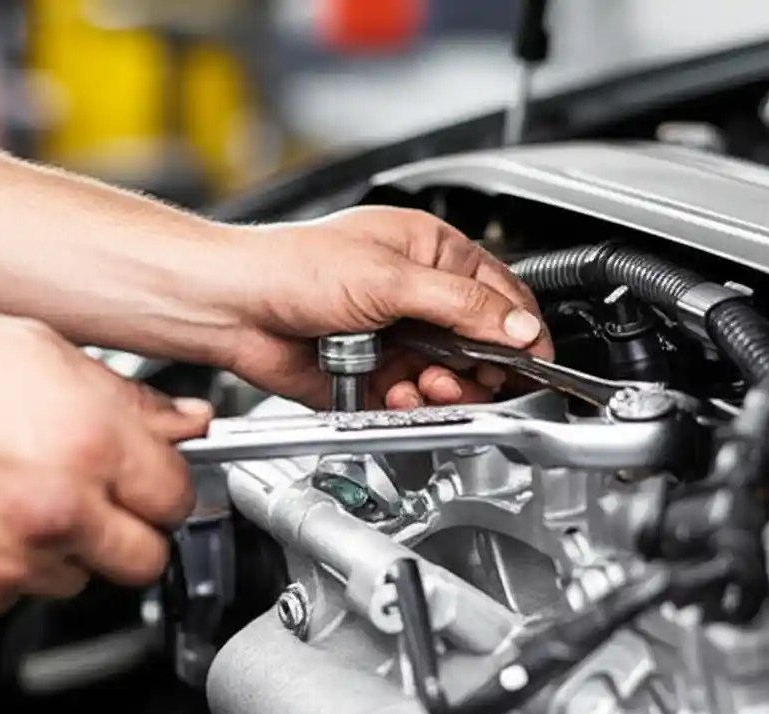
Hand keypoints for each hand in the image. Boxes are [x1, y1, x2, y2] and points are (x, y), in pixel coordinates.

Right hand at [0, 302, 208, 613]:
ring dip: (69, 547)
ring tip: (20, 492)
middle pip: (146, 557)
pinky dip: (11, 564)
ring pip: (82, 579)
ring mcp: (12, 559)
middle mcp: (58, 508)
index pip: (179, 496)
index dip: (166, 484)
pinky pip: (19, 592)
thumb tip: (186, 421)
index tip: (152, 478)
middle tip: (102, 497)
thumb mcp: (42, 350)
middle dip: (133, 530)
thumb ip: (130, 399)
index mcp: (91, 441)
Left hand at [214, 206, 553, 408]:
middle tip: (468, 376)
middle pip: (481, 344)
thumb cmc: (294, 268)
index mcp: (431, 252)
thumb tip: (517, 327)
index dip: (520, 330)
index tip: (533, 360)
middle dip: (478, 367)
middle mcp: (419, 295)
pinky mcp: (375, 376)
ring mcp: (398, 337)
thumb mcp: (391, 279)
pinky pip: (413, 402)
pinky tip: (394, 395)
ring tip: (425, 385)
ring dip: (444, 389)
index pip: (501, 294)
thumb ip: (461, 306)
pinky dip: (410, 405)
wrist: (235, 307)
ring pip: (450, 378)